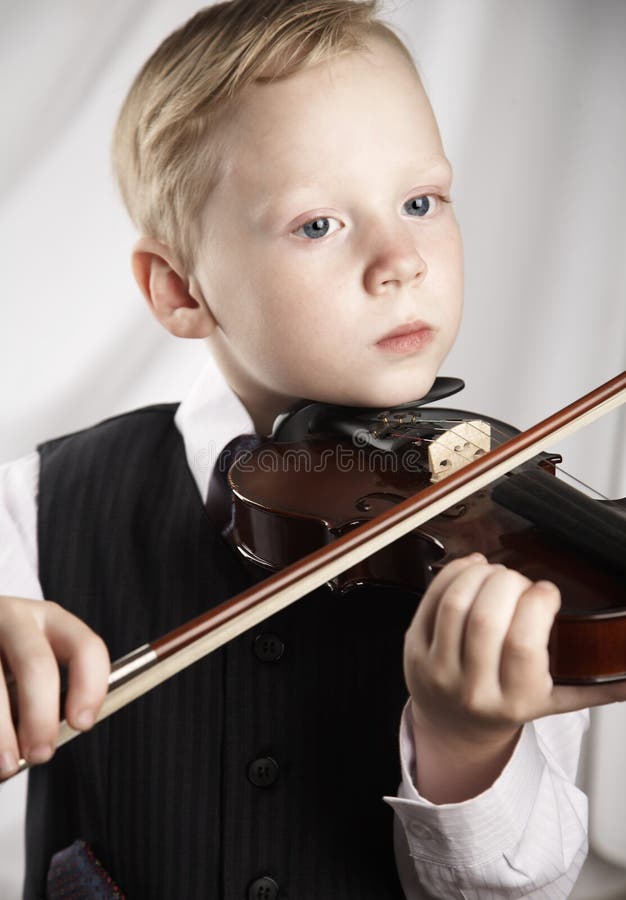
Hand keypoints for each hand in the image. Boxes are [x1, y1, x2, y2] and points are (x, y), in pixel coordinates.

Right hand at [0, 595, 109, 778]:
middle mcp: (17, 617)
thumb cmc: (7, 662)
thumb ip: (47, 694)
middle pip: (37, 665)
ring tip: (6, 764)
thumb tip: (46, 743)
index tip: (81, 724)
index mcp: (51, 620)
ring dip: (2, 731)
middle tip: (40, 753)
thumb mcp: (32, 665)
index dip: (89, 688)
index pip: (86, 647)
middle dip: (41, 717)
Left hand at [403, 554, 625, 801]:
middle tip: (519, 581)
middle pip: (485, 618)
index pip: (523, 644)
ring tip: (496, 572)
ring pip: (455, 604)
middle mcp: (473, 688)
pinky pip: (430, 600)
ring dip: (479, 573)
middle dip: (508, 583)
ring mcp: (437, 668)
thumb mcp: (555, 701)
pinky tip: (472, 567)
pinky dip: (453, 573)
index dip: (538, 603)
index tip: (546, 592)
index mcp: (515, 699)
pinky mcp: (412, 648)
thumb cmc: (509, 704)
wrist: (456, 727)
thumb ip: (596, 685)